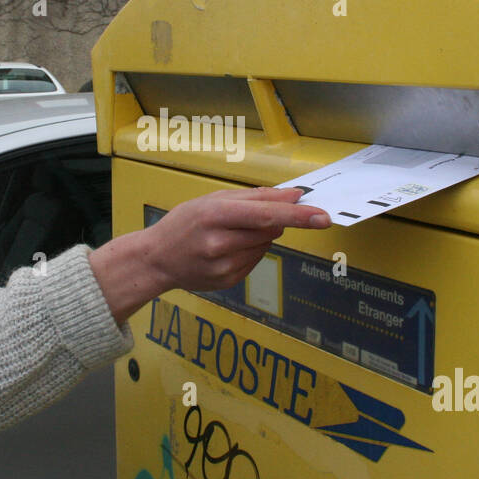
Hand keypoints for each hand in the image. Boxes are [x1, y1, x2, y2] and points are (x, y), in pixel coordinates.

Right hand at [88, 187, 329, 324]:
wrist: (156, 259)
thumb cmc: (184, 223)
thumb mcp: (212, 200)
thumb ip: (255, 197)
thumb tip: (294, 196)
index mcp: (214, 215)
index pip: (266, 215)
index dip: (298, 216)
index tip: (323, 217)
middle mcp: (219, 243)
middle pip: (269, 230)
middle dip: (272, 220)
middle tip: (246, 217)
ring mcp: (223, 267)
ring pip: (265, 246)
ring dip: (259, 237)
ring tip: (229, 235)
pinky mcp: (228, 282)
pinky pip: (255, 261)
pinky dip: (249, 252)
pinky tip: (226, 250)